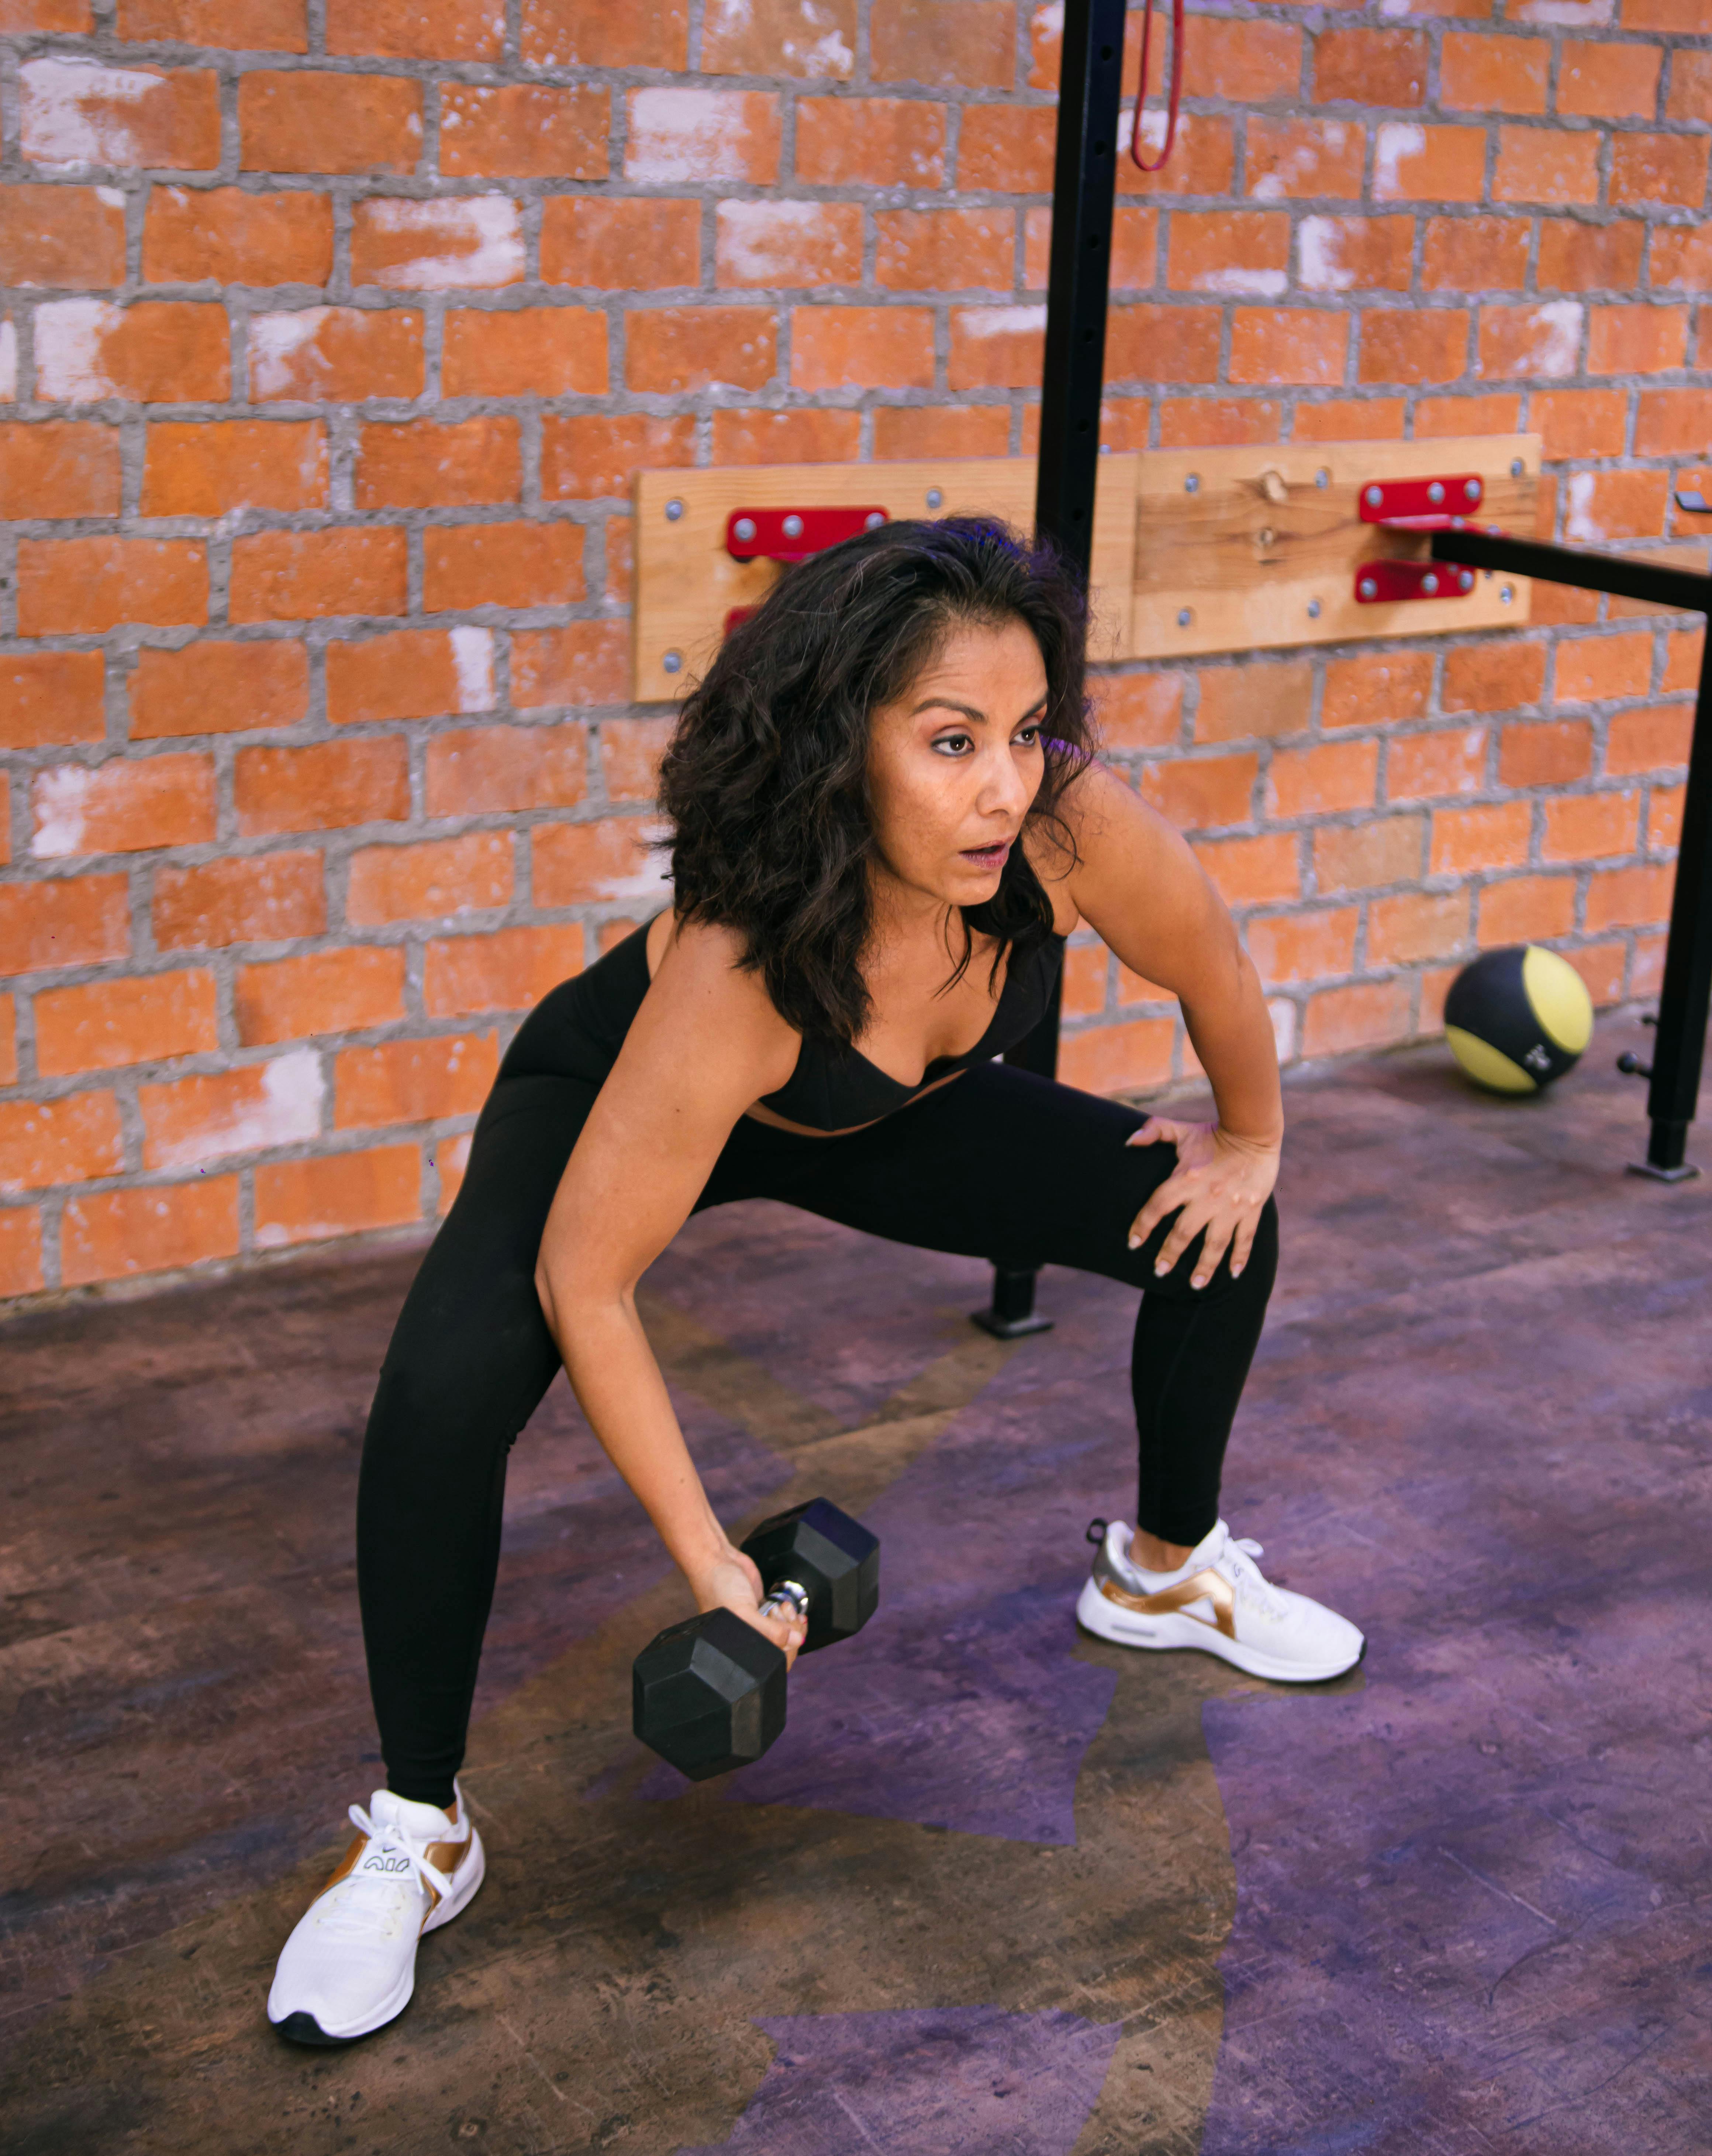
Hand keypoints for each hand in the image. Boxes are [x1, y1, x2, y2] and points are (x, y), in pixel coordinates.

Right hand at [687, 1543, 806, 1667]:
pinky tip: (788, 1608)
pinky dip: (789, 1615)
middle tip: (781, 1615)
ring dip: (790, 1622)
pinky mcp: (760, 1611)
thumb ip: (770, 1631)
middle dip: (789, 1632)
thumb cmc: (718, 1588)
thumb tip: (798, 1640)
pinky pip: (781, 1621)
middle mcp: (747, 1640)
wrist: (716, 1560)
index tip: (790, 1633)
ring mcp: (755, 1625)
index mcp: (738, 1649)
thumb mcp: (743, 1613)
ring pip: (784, 1634)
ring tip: (781, 1608)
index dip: (786, 1650)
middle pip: (781, 1648)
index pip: (770, 1663)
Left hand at [1125, 1117, 1279, 1288]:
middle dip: (1170, 1255)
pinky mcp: (1251, 1210)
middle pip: (1183, 1233)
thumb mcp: (1182, 1132)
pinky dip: (1240, 1258)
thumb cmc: (1213, 1134)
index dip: (1143, 1226)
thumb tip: (1128, 1141)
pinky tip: (1233, 1274)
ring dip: (1205, 1267)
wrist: (1254, 1132)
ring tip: (1195, 1286)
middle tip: (1159, 1271)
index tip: (1133, 1243)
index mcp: (1187, 1178)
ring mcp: (1231, 1207)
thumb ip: (1154, 1132)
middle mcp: (1207, 1197)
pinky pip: (1245, 1239)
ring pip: (1215, 1244)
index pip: (1158, 1206)